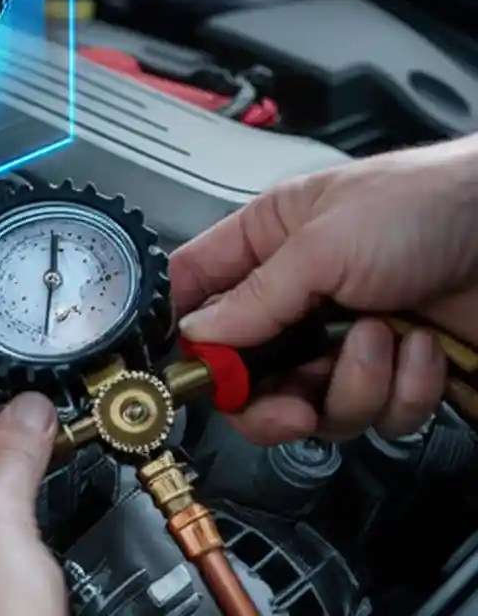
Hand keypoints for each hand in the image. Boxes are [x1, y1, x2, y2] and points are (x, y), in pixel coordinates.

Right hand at [170, 136, 477, 443]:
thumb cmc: (429, 201)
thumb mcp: (324, 243)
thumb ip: (255, 297)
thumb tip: (201, 335)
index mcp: (267, 245)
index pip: (194, 294)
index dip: (185, 338)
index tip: (192, 374)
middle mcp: (299, 296)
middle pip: (248, 376)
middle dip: (270, 401)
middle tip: (290, 404)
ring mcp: (345, 339)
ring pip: (314, 406)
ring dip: (355, 383)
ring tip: (384, 336)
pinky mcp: (394, 373)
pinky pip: (377, 415)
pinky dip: (405, 388)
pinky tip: (421, 346)